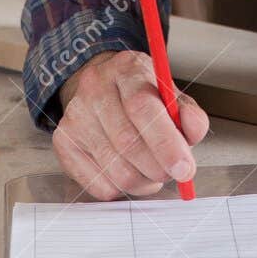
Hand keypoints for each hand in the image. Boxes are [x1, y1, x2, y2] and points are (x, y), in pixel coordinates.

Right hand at [52, 49, 209, 200]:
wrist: (103, 89)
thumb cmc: (142, 96)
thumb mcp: (171, 95)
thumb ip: (189, 114)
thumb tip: (193, 130)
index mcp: (127, 69)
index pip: (142, 106)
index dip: (165, 142)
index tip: (184, 168)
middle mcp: (95, 87)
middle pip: (127, 142)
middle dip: (158, 168)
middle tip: (173, 173)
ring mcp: (75, 114)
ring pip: (115, 168)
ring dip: (143, 181)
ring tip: (152, 172)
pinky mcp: (63, 141)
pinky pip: (97, 183)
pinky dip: (121, 189)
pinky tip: (129, 172)